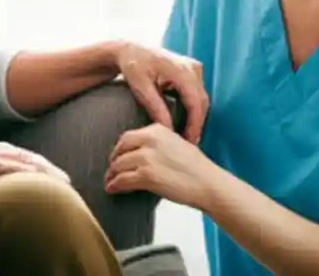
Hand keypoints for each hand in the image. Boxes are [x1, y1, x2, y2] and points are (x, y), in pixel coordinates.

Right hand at [0, 142, 70, 195]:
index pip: (16, 157)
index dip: (38, 166)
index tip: (57, 178)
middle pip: (21, 155)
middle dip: (46, 167)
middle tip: (67, 181)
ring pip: (14, 158)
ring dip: (39, 168)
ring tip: (60, 181)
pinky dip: (19, 169)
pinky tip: (35, 176)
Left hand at [104, 123, 220, 208]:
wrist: (209, 184)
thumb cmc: (198, 169)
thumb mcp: (177, 144)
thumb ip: (158, 143)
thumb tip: (142, 152)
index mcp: (157, 130)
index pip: (129, 136)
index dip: (121, 148)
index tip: (119, 156)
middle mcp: (150, 140)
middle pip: (121, 148)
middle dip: (114, 160)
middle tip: (112, 169)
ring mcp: (147, 157)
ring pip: (119, 165)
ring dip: (112, 174)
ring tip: (110, 181)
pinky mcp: (146, 175)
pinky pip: (123, 180)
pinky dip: (115, 185)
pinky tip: (112, 189)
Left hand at [113, 42, 208, 142]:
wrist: (130, 50)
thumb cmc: (133, 67)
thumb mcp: (141, 88)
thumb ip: (155, 108)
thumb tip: (168, 131)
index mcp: (181, 69)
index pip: (195, 102)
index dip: (194, 124)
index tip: (189, 141)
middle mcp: (192, 67)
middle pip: (201, 101)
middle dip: (197, 123)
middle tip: (188, 143)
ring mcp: (194, 67)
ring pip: (201, 98)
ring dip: (196, 117)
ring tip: (187, 136)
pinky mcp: (192, 70)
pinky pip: (198, 93)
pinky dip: (193, 108)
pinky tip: (185, 122)